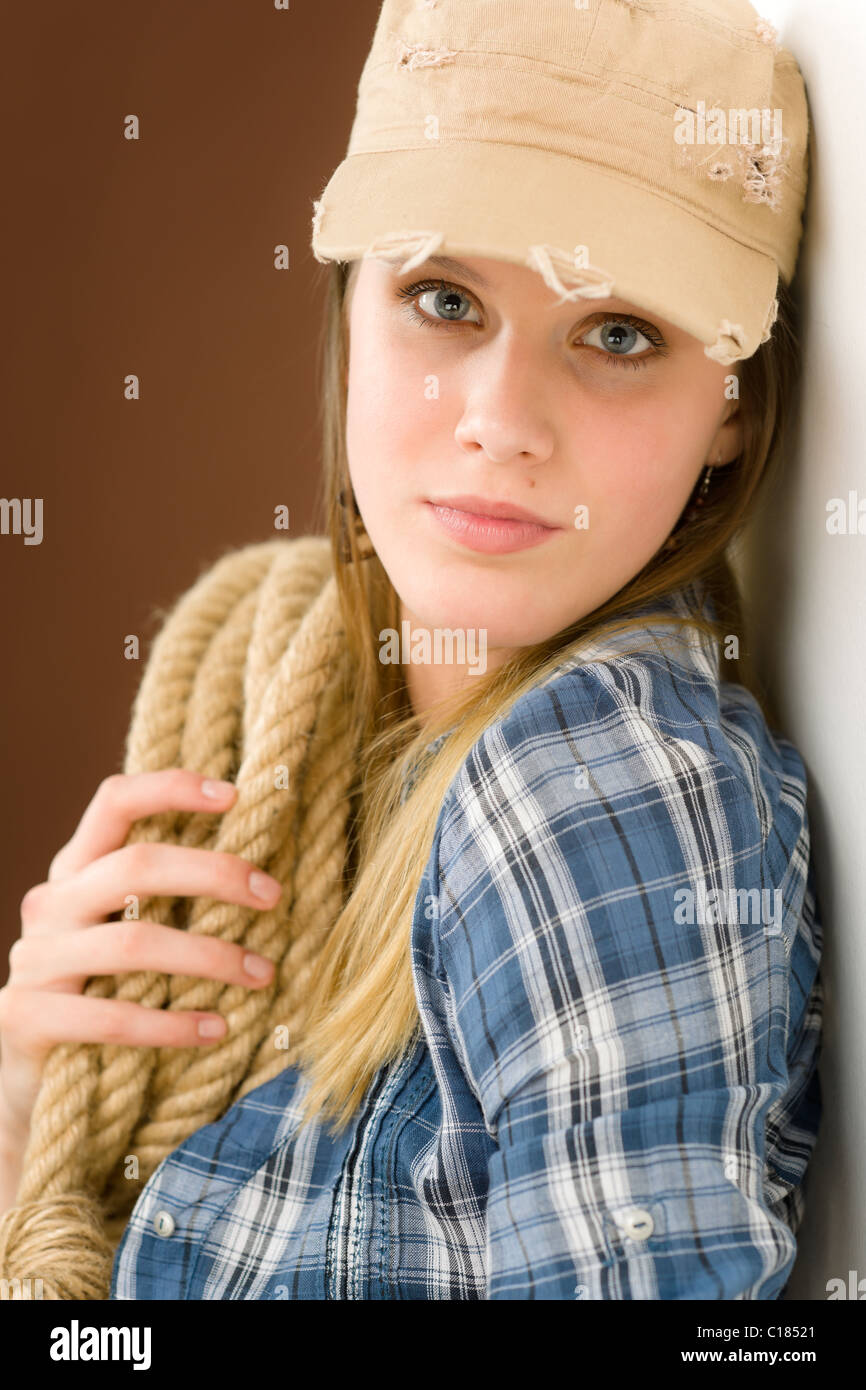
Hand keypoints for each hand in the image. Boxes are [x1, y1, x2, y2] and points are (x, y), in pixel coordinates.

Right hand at [0, 770, 280, 1140]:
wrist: (26, 1087)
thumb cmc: (102, 998)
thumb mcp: (128, 938)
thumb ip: (167, 902)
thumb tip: (261, 876)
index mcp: (76, 871)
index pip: (114, 802)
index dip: (171, 788)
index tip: (235, 795)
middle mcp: (50, 904)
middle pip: (135, 865)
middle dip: (214, 874)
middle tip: (272, 895)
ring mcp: (33, 960)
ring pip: (132, 942)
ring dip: (209, 956)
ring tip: (261, 974)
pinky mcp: (23, 1018)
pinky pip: (110, 1016)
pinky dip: (171, 1024)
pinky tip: (215, 1029)